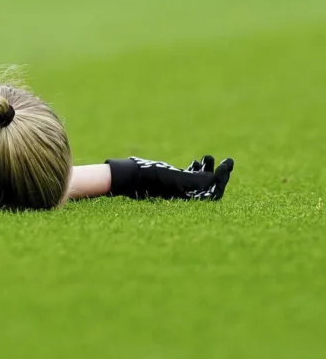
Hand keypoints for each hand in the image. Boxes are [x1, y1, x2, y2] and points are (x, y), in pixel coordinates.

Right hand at [105, 155, 233, 200]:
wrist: (129, 177)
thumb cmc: (151, 178)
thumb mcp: (176, 178)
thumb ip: (197, 180)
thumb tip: (216, 178)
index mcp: (188, 200)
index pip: (213, 192)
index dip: (222, 179)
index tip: (227, 165)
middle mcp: (186, 196)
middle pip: (211, 188)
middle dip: (220, 174)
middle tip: (228, 161)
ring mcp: (179, 189)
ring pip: (201, 181)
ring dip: (209, 169)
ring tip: (208, 158)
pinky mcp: (172, 182)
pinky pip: (190, 177)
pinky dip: (197, 169)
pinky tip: (198, 161)